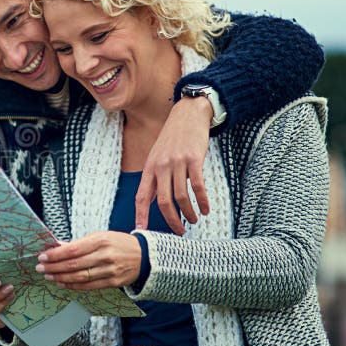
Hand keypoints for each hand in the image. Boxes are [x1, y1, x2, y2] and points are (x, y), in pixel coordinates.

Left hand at [36, 231, 140, 289]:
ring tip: (48, 276)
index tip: (43, 256)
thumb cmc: (119, 243)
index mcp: (101, 240)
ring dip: (61, 278)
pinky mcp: (113, 283)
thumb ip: (79, 243)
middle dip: (54, 267)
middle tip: (40, 268)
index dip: (56, 254)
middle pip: (74, 264)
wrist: (145, 256)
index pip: (73, 249)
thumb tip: (57, 246)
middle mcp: (105, 256)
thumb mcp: (101, 236)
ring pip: (80, 277)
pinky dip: (73, 285)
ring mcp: (110, 270)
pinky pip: (89, 286)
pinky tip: (63, 283)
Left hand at [135, 95, 211, 234]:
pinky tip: (205, 209)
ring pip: (181, 197)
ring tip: (193, 220)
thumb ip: (157, 177)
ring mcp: (177, 163)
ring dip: (188, 213)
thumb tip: (157, 202)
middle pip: (163, 202)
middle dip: (171, 221)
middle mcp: (161, 166)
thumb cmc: (173, 138)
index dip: (141, 215)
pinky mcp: (193, 159)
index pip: (142, 196)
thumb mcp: (158, 156)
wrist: (187, 114)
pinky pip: (197, 186)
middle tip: (179, 232)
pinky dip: (201, 201)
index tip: (140, 231)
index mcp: (150, 168)